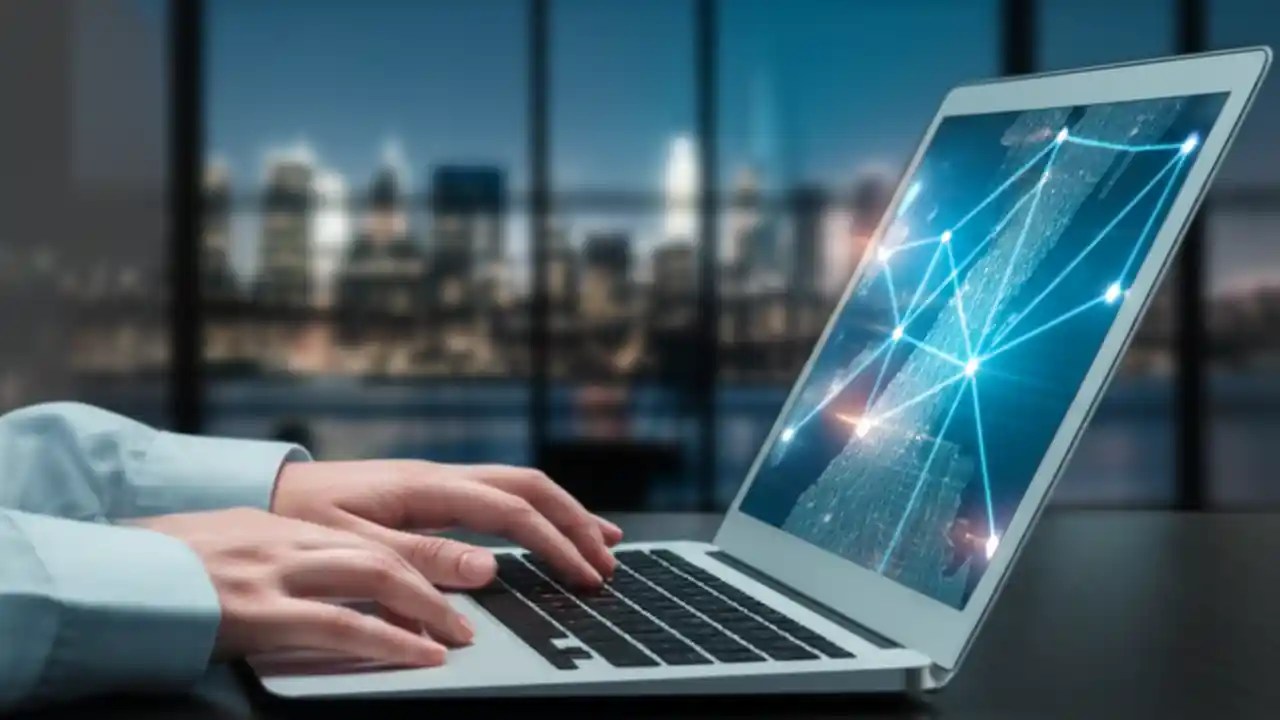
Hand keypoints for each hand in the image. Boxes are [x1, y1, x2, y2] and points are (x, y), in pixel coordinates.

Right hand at [131, 508, 471, 665]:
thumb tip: (305, 576)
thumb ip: (268, 554)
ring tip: (457, 637)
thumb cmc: (155, 568)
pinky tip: (420, 655)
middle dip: (431, 587)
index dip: (406, 566)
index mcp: (277, 526)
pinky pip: (340, 625)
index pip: (360, 541)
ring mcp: (273, 573)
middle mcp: (284, 540)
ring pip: (373, 579)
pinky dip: (390, 640)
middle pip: (380, 556)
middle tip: (463, 618)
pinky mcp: (257, 612)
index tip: (435, 588)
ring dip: (426, 610)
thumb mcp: (221, 545)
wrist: (100, 577)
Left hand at [270, 460, 622, 588]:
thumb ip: (420, 559)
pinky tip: (548, 528)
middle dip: (576, 522)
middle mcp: (440, 475)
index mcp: (426, 486)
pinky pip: (498, 496)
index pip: (513, 511)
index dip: (556, 542)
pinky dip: (534, 512)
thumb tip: (490, 568)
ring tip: (603, 540)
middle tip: (609, 561)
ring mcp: (438, 479)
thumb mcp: (352, 546)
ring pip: (520, 486)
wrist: (264, 491)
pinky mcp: (430, 490)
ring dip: (564, 513)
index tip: (585, 576)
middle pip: (530, 487)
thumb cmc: (299, 521)